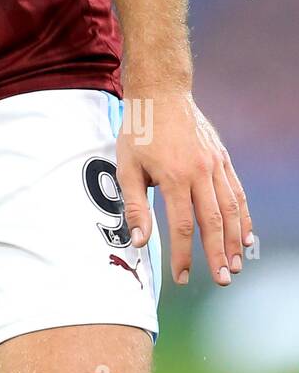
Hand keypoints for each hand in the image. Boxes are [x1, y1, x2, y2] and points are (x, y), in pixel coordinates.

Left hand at [115, 90, 252, 287]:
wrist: (161, 93)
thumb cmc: (139, 131)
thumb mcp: (127, 166)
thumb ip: (134, 206)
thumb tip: (139, 240)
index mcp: (173, 176)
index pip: (181, 225)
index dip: (183, 254)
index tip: (182, 277)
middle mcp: (199, 172)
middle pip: (212, 221)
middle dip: (217, 254)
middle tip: (221, 280)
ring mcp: (214, 164)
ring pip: (230, 209)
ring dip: (234, 239)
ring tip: (235, 264)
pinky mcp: (222, 158)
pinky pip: (237, 192)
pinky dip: (243, 216)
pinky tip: (245, 235)